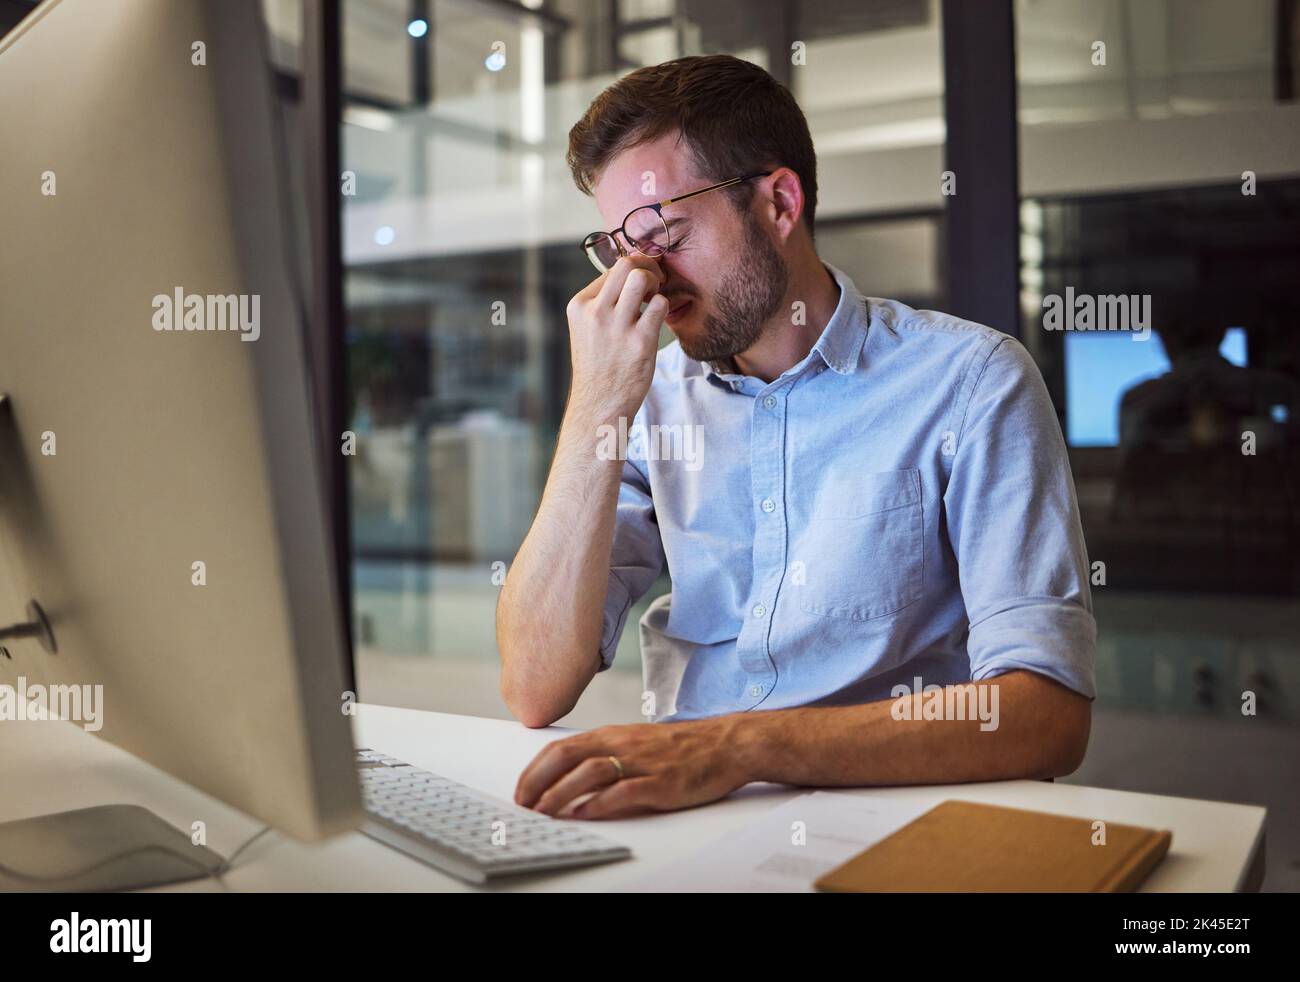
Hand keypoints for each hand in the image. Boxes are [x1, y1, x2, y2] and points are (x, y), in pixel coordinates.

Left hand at [514, 717, 750, 819]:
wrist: (725, 744)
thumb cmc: (679, 748)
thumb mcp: (634, 743)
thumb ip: (604, 756)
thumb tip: (568, 777)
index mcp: (612, 735)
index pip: (561, 748)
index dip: (535, 770)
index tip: (521, 790)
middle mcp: (622, 744)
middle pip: (568, 756)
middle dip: (538, 781)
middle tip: (524, 804)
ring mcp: (641, 763)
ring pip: (590, 772)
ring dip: (561, 793)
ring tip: (544, 812)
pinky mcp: (661, 782)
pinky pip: (624, 791)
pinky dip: (601, 803)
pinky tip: (585, 813)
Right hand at [565, 255, 668, 419]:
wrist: (599, 404)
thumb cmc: (597, 366)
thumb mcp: (586, 329)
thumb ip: (601, 303)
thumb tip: (630, 275)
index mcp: (579, 306)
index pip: (610, 269)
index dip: (631, 271)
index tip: (639, 286)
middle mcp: (596, 312)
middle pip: (626, 265)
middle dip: (646, 266)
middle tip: (653, 283)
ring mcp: (617, 326)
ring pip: (642, 278)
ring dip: (655, 283)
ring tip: (654, 298)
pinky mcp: (640, 341)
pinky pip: (660, 305)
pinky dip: (663, 308)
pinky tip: (657, 321)